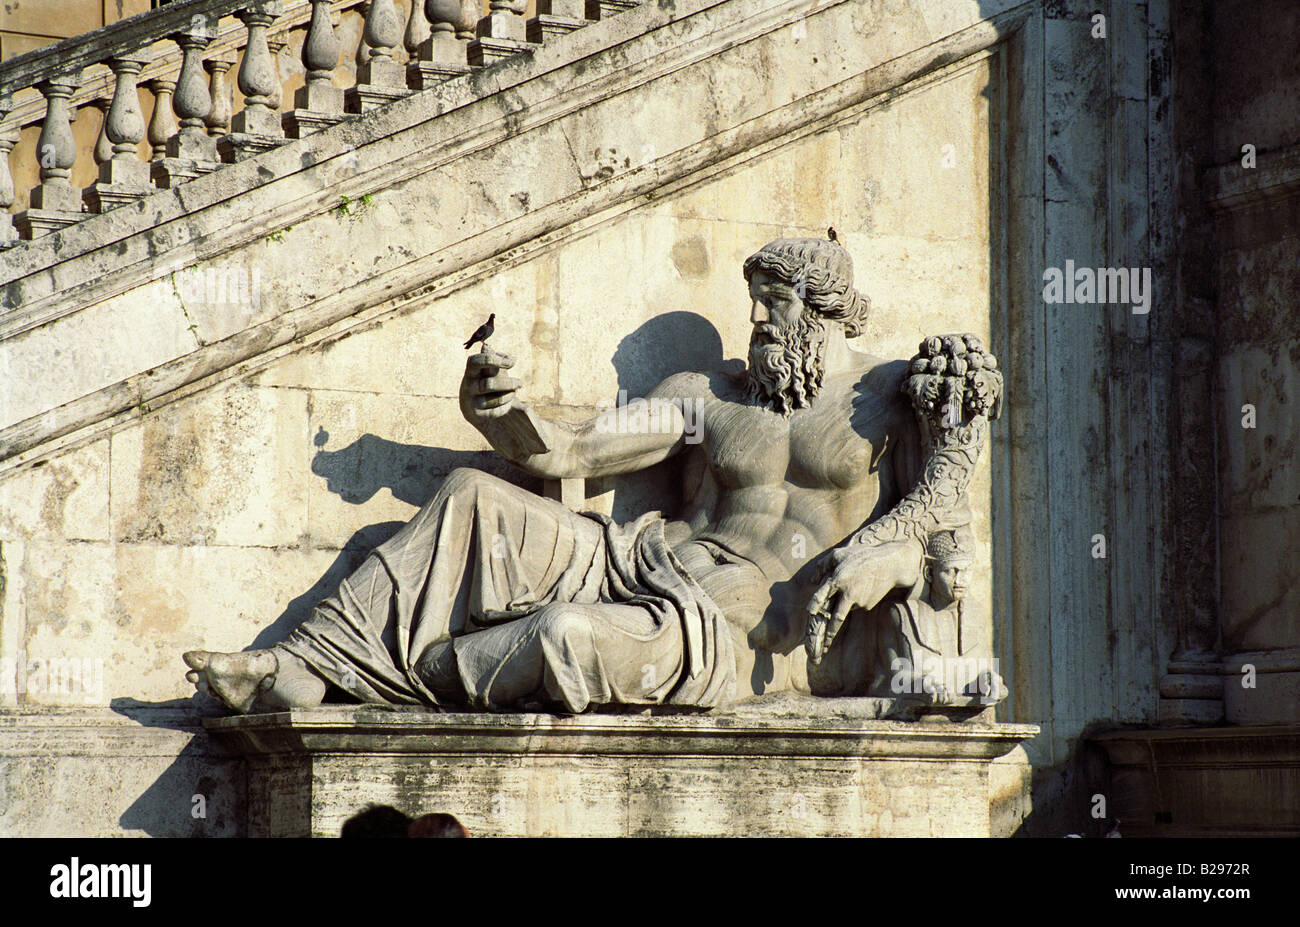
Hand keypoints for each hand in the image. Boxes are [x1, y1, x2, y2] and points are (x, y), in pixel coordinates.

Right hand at [460, 348, 521, 425]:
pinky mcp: (475, 415)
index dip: (493, 360)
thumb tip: (503, 354)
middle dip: (510, 384)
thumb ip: (496, 359)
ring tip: (514, 391)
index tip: (513, 362)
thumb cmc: (488, 380)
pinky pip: (496, 411)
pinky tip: (508, 402)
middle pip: (490, 384)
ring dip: (510, 394)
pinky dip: (506, 406)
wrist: (476, 406)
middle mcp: (468, 385)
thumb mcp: (491, 368)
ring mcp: (470, 401)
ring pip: (497, 399)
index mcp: (471, 371)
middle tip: (519, 383)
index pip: (476, 362)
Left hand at [805, 539, 920, 662]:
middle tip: (824, 646)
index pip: (822, 595)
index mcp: (838, 579)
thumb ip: (824, 565)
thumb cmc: (862, 556)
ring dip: (846, 603)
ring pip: (846, 607)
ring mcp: (859, 601)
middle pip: (836, 618)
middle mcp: (847, 593)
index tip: (809, 612)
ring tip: (855, 588)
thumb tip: (813, 579)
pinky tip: (865, 586)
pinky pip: (856, 604)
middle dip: (830, 634)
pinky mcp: (868, 605)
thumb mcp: (840, 554)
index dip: (815, 604)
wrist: (890, 564)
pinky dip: (856, 599)